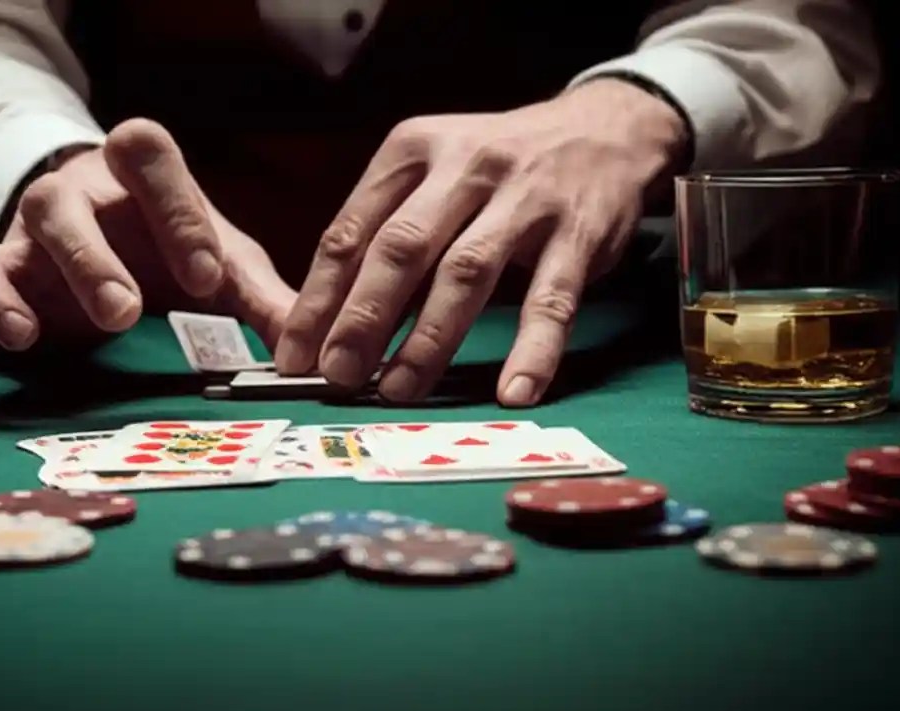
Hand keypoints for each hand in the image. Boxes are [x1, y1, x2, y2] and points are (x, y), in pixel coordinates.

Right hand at [0, 119, 295, 351]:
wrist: (108, 239)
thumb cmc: (171, 246)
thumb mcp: (221, 265)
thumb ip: (261, 301)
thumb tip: (313, 353)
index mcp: (143, 171)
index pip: (149, 154)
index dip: (177, 212)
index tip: (207, 277)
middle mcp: (83, 186)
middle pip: (76, 193)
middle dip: (103, 253)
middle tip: (132, 310)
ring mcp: (36, 224)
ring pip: (35, 224)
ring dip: (70, 271)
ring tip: (108, 321)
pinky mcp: (1, 263)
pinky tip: (22, 338)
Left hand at [274, 78, 686, 405]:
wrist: (605, 130)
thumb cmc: (499, 168)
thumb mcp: (433, 171)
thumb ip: (387, 230)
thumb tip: (330, 320)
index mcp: (413, 150)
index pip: (352, 231)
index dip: (318, 298)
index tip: (295, 355)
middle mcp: (465, 167)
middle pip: (401, 248)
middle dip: (362, 318)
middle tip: (337, 375)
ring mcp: (526, 198)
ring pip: (466, 273)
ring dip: (428, 339)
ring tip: (398, 390)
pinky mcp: (579, 233)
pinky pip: (551, 301)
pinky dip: (532, 351)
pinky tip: (512, 393)